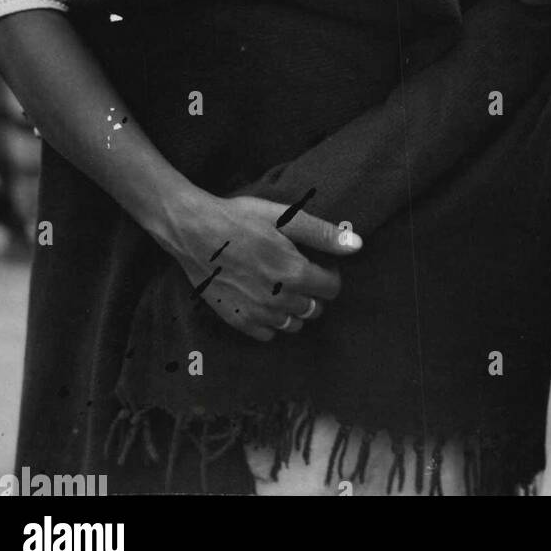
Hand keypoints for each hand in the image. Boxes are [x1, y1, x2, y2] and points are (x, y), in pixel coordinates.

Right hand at [167, 193, 361, 342]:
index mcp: (295, 273)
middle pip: (314, 309)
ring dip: (295, 308)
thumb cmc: (240, 219)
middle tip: (298, 270)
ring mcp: (256, 314)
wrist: (193, 231)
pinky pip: (268, 334)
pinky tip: (263, 298)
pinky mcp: (236, 320)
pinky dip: (271, 320)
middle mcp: (278, 300)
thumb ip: (323, 234)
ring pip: (293, 324)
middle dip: (314, 292)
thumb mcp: (284, 217)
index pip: (332, 289)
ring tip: (281, 285)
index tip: (319, 262)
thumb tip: (357, 245)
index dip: (330, 274)